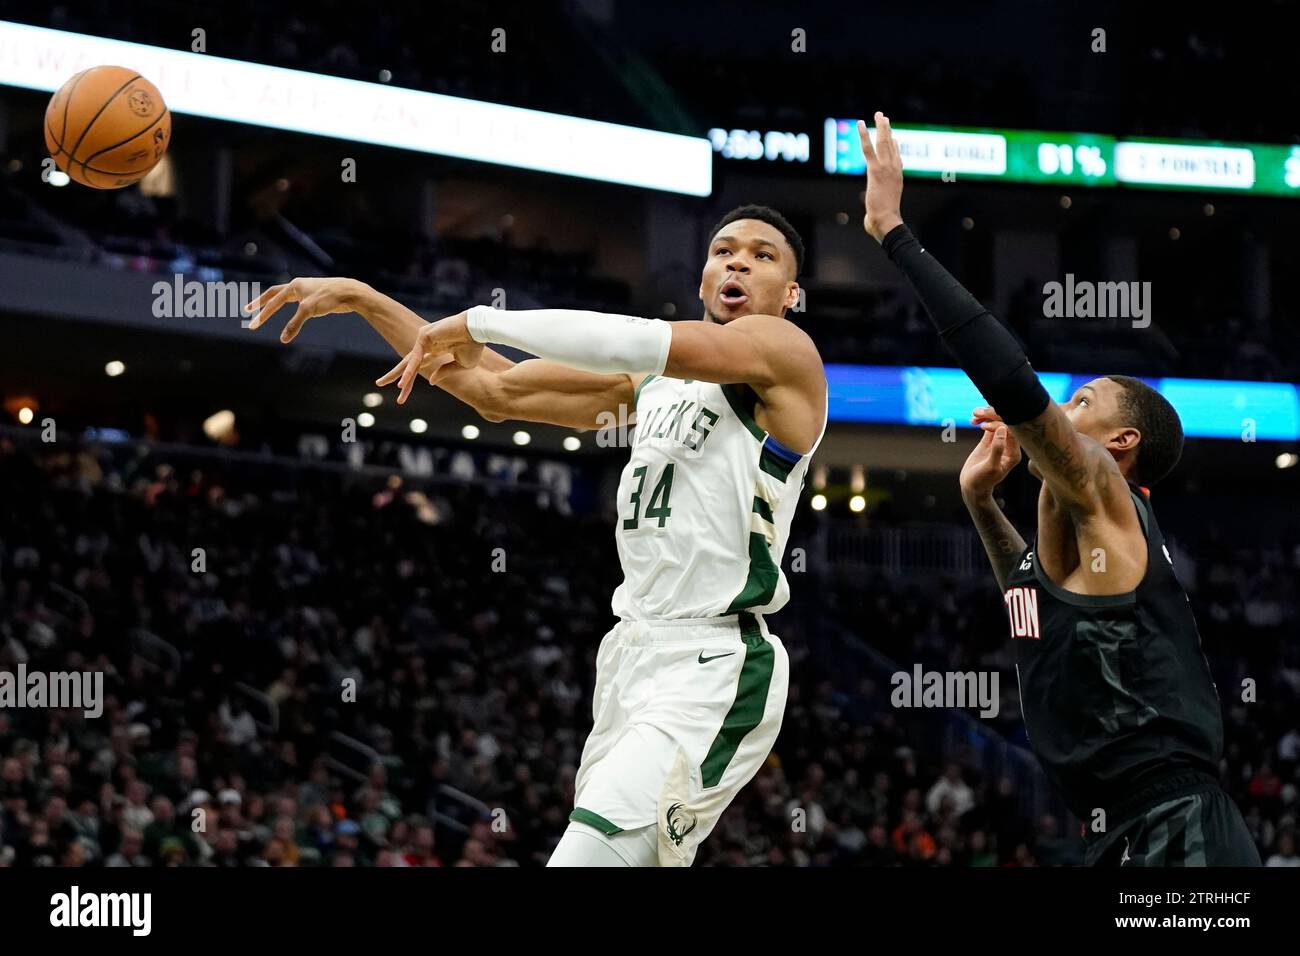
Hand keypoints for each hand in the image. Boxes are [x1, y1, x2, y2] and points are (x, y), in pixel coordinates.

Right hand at [244, 277, 365, 341]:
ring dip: (275, 304)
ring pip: (287, 298)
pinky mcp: (316, 299)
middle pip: (274, 294)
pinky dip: (292, 310)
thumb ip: (294, 324)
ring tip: (266, 310)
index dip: (262, 314)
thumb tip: (283, 339)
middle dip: (261, 303)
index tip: (252, 325)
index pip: (273, 301)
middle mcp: (299, 286)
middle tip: (247, 309)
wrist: (350, 292)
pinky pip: (299, 304)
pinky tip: (293, 313)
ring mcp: (307, 292)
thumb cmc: (329, 297)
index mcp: (294, 286)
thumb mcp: (309, 310)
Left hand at [376, 312, 483, 403]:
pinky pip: (416, 357)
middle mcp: (428, 344)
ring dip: (401, 375)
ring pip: (409, 361)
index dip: (410, 379)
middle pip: (408, 363)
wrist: (479, 331)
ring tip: (393, 388)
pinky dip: (410, 370)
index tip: (402, 392)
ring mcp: (424, 338)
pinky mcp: (424, 335)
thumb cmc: (474, 345)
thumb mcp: (461, 365)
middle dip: (396, 375)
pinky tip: (404, 381)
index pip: (419, 366)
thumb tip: (430, 382)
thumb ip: (444, 372)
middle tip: (380, 383)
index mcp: (437, 349)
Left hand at [858, 111, 904, 242]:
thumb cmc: (885, 220)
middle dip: (888, 130)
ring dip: (881, 127)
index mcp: (898, 177)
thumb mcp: (885, 206)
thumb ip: (880, 203)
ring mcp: (886, 168)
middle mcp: (895, 169)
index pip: (897, 157)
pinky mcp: (875, 170)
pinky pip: (868, 149)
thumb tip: (875, 212)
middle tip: (883, 117)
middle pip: (892, 145)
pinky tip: (860, 124)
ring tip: (878, 114)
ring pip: (883, 142)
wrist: (887, 220)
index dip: (894, 145)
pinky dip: (864, 135)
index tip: (892, 136)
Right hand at [959, 420, 1021, 500]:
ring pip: (996, 422)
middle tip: (977, 412)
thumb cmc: (983, 481)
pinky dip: (981, 420)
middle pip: (1005, 423)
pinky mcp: (989, 441)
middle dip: (993, 416)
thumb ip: (997, 449)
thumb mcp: (990, 467)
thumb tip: (1002, 429)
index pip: (1012, 431)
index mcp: (1014, 453)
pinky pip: (988, 426)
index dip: (1000, 424)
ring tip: (974, 414)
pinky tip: (973, 420)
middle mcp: (1009, 446)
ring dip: (986, 416)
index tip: (985, 426)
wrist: (972, 487)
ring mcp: (999, 442)